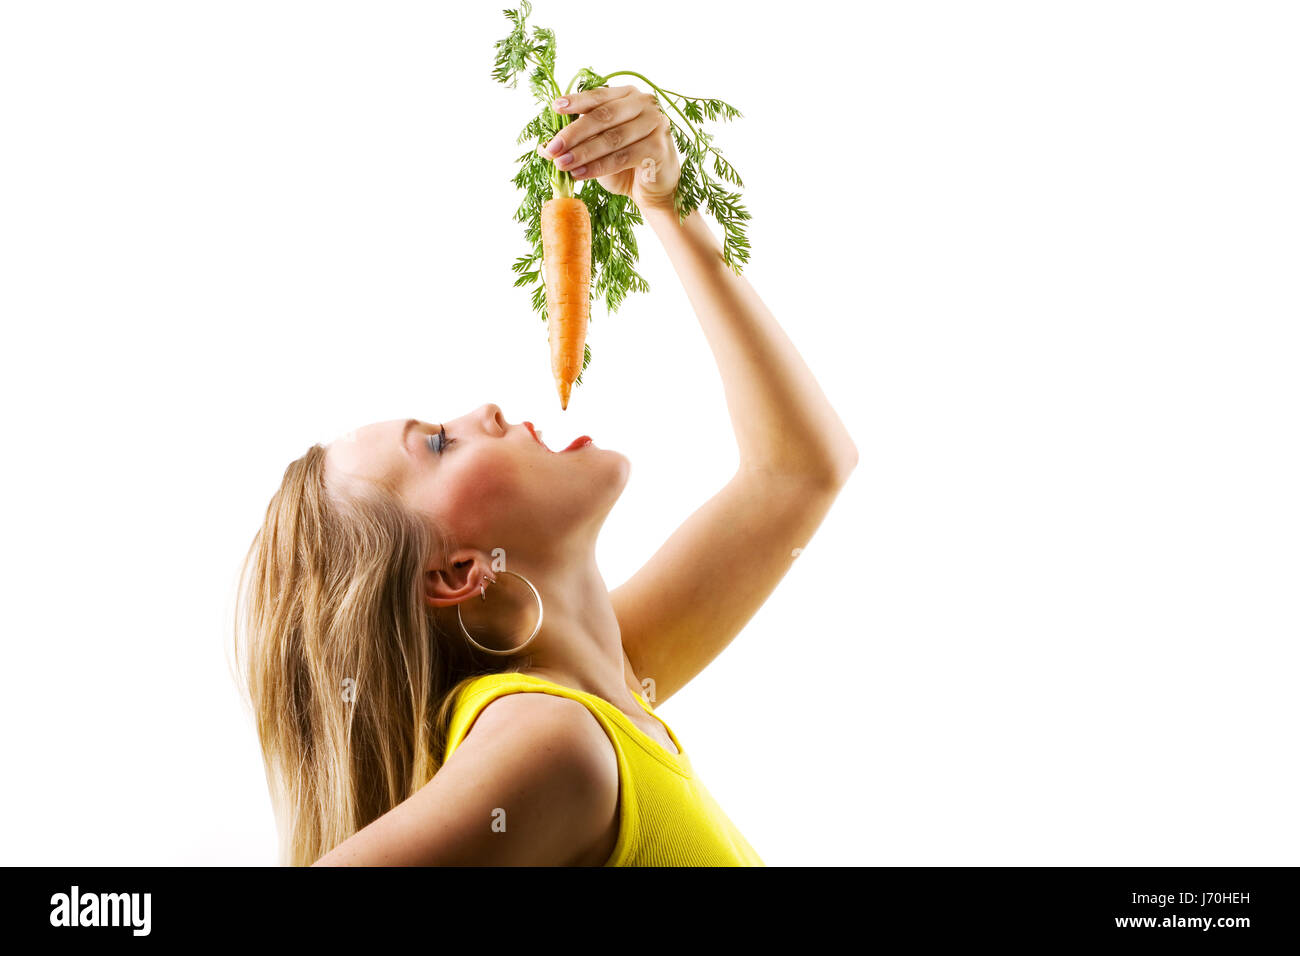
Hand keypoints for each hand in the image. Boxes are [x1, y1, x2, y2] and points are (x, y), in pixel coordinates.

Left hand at [537, 85, 680, 211]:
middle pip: (603, 117)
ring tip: (562, 164)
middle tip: (552, 149)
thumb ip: (576, 142)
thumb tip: (543, 147)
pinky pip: (623, 157)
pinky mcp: (659, 147)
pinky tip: (580, 174)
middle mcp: (644, 104)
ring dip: (583, 153)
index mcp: (627, 95)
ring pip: (612, 139)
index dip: (576, 102)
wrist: (654, 188)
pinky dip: (599, 167)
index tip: (555, 107)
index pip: (598, 96)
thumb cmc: (625, 163)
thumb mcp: (597, 148)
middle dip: (574, 134)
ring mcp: (655, 124)